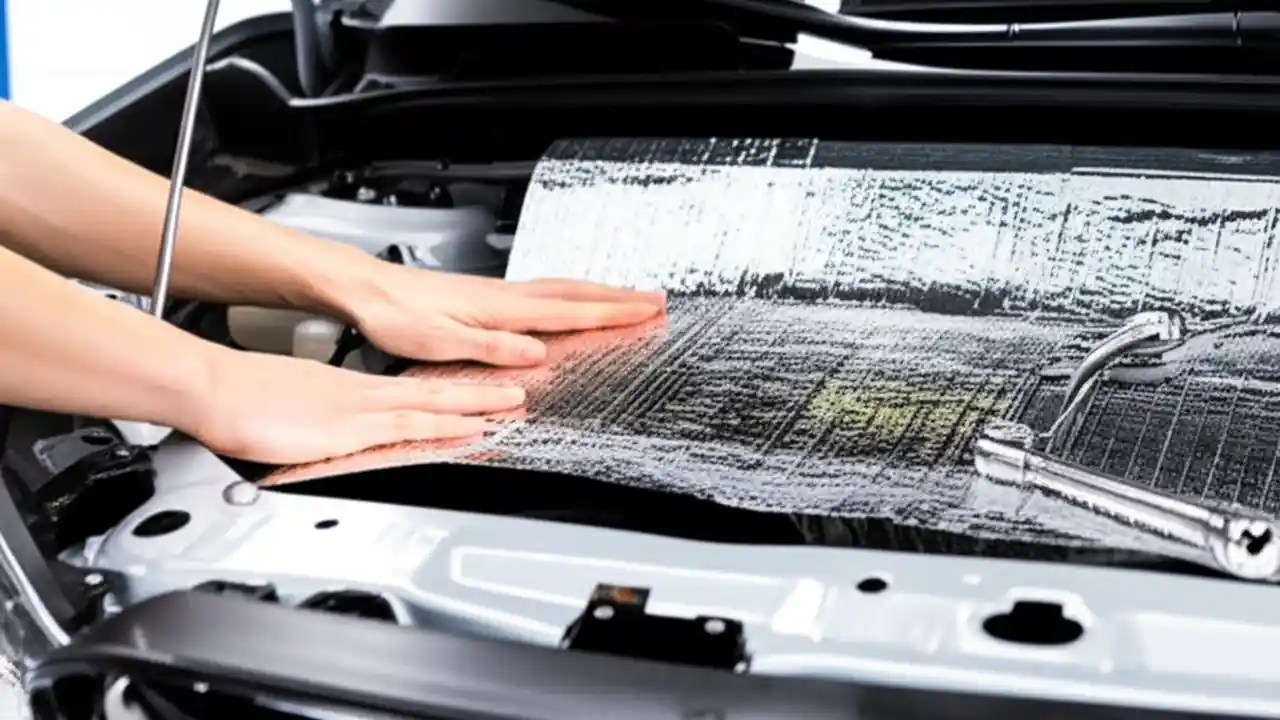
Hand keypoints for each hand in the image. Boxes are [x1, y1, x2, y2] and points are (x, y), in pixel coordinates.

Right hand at [186, 346, 524, 463]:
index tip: (475, 394)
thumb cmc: (237, 401)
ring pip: (431, 404)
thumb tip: (320, 435)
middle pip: (431, 391)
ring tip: (511, 406)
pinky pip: (409, 425)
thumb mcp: (287, 411)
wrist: (210, 388)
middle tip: (516, 392)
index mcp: (345, 389)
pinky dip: (444, 425)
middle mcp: (359, 394)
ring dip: (474, 405)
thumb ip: (313, 425)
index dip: (446, 392)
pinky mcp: (347, 427)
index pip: (408, 390)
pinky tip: (469, 428)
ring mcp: (357, 409)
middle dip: (477, 393)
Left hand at [337, 264, 666, 366]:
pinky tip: (569, 300)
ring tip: (625, 298)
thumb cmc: (397, 315)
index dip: (612, 312)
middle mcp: (506, 295)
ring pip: (561, 289)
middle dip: (618, 298)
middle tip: (655, 301)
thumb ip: (492, 347)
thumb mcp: (443, 341)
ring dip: (598, 293)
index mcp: (502, 308)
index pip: (570, 309)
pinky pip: (543, 293)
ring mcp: (499, 293)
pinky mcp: (487, 296)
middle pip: (575, 293)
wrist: (368, 290)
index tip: (647, 312)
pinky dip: (570, 294)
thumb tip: (537, 354)